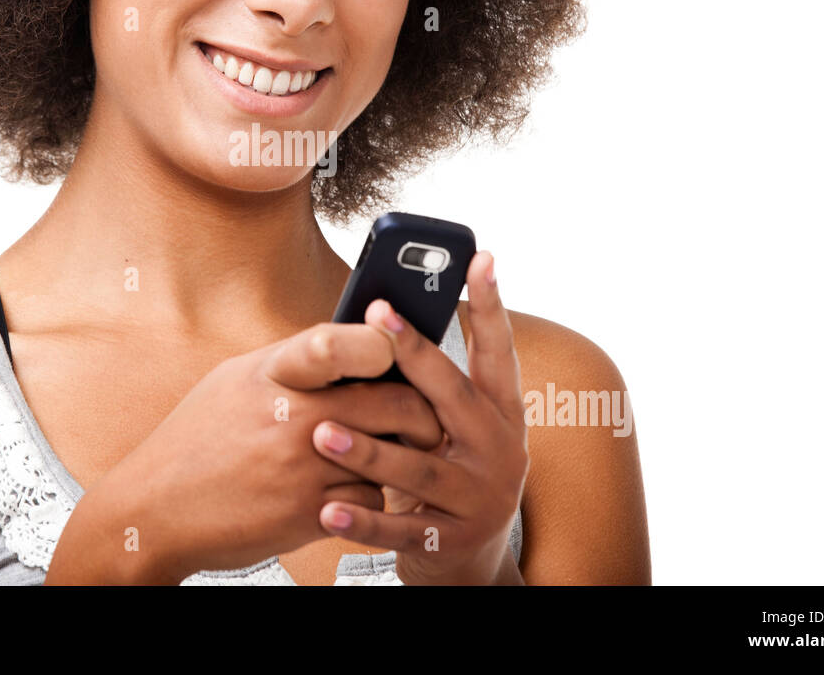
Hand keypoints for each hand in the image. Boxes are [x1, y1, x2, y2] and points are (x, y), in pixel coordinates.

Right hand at [76, 319, 446, 581]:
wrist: (154, 511)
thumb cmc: (198, 440)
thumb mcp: (237, 380)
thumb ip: (295, 363)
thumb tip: (353, 341)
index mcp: (273, 372)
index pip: (345, 342)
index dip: (385, 341)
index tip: (398, 346)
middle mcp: (291, 416)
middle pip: (395, 403)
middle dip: (424, 409)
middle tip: (428, 415)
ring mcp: (303, 467)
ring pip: (392, 456)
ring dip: (401, 457)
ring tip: (401, 452)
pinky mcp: (308, 513)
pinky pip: (371, 501)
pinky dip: (370, 497)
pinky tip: (351, 489)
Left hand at [308, 250, 528, 584]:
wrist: (468, 567)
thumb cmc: (447, 475)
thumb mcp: (454, 430)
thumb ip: (430, 388)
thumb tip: (379, 317)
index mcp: (501, 414)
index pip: (498, 351)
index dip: (491, 305)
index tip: (481, 256)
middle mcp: (500, 451)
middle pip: (454, 396)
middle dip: (415, 353)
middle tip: (377, 313)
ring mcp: (480, 499)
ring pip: (418, 468)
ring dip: (368, 450)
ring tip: (322, 433)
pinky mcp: (451, 542)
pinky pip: (399, 528)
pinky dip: (361, 519)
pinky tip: (326, 508)